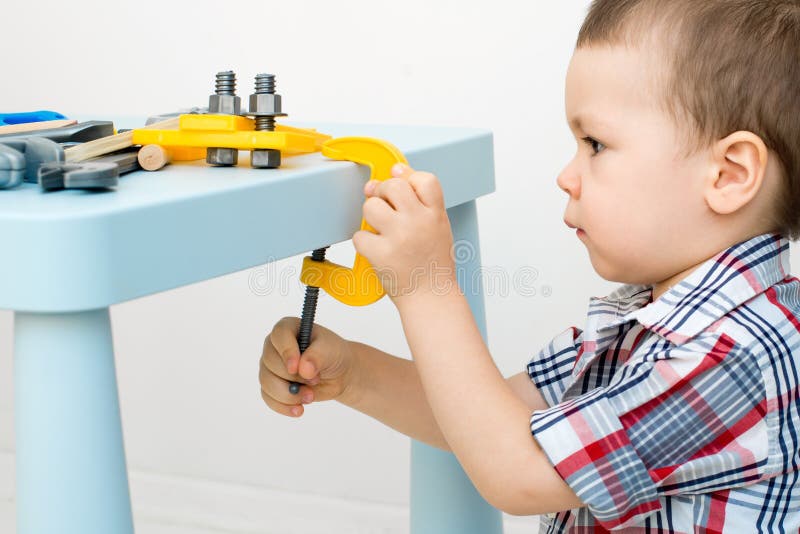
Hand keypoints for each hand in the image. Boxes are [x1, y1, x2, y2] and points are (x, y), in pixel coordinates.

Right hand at [259, 317, 356, 416]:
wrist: (338, 374)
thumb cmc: (333, 354)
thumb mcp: (331, 350)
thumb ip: (318, 356)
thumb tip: (303, 369)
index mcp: (288, 328)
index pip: (279, 335)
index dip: (286, 352)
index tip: (295, 368)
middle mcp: (274, 346)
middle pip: (270, 362)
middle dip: (293, 377)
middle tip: (315, 379)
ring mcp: (270, 367)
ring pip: (267, 382)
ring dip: (289, 394)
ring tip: (310, 396)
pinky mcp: (271, 386)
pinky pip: (268, 398)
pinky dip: (283, 406)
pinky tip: (299, 410)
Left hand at [353, 164, 457, 306]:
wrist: (431, 297)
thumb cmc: (432, 263)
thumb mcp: (438, 227)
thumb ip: (421, 201)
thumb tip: (394, 170)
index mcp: (436, 214)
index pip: (424, 179)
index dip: (408, 177)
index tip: (400, 183)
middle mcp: (419, 222)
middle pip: (393, 186)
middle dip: (382, 192)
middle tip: (383, 205)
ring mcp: (399, 237)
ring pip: (371, 206)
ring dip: (370, 215)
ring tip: (379, 228)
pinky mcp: (381, 254)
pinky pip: (359, 235)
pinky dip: (363, 242)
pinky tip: (375, 249)